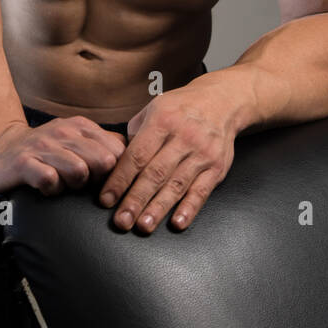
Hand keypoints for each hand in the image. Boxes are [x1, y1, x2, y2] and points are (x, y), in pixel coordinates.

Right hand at [0, 115, 126, 195]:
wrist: (0, 149)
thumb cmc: (46, 151)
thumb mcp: (77, 141)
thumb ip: (105, 145)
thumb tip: (135, 155)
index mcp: (81, 127)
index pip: (116, 151)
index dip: (116, 172)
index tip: (106, 181)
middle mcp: (63, 132)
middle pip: (102, 162)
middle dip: (99, 181)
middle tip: (85, 186)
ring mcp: (43, 146)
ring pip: (78, 171)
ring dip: (74, 185)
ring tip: (64, 185)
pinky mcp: (24, 162)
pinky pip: (49, 180)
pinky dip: (52, 189)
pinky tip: (47, 188)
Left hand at [98, 86, 235, 233]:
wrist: (222, 101)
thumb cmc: (180, 108)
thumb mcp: (154, 108)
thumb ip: (134, 134)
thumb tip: (115, 161)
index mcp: (162, 121)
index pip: (137, 155)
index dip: (120, 180)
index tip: (106, 200)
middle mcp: (183, 137)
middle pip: (155, 174)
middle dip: (136, 200)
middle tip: (121, 222)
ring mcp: (202, 153)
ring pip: (177, 185)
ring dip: (159, 208)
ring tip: (143, 226)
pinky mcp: (217, 167)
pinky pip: (202, 191)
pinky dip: (190, 208)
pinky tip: (177, 223)